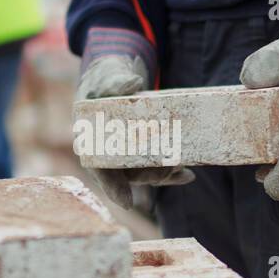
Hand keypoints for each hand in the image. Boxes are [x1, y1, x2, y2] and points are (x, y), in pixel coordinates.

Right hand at [74, 27, 193, 209]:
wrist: (116, 76)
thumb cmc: (104, 77)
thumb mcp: (105, 76)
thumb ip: (115, 81)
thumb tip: (133, 84)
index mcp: (90, 138)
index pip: (98, 167)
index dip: (111, 185)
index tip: (126, 201)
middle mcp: (107, 151)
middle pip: (126, 173)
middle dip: (150, 175)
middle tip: (172, 168)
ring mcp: (125, 152)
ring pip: (143, 171)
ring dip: (164, 174)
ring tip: (184, 171)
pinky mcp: (141, 149)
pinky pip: (155, 164)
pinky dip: (171, 171)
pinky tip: (188, 174)